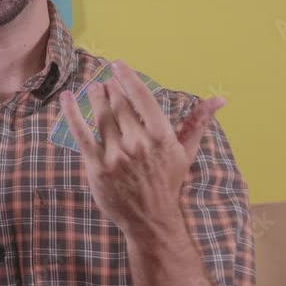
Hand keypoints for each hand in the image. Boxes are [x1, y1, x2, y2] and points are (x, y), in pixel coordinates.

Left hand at [58, 60, 225, 236]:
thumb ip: (197, 122)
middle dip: (111, 89)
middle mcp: (139, 144)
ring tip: (93, 89)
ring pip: (101, 115)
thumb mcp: (185, 152)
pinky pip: (81, 133)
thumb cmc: (169, 182)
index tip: (118, 65)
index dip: (128, 78)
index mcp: (161, 137)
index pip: (142, 97)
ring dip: (95, 97)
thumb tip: (219, 99)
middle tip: (105, 82)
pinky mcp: (97, 166)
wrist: (151, 220)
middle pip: (119, 104)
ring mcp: (116, 155)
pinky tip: (66, 98)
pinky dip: (71, 113)